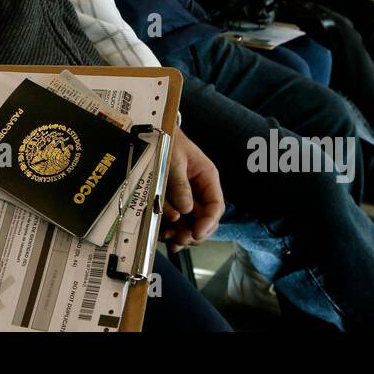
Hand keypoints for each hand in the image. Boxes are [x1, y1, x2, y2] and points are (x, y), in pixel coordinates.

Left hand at [160, 129, 223, 252]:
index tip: (196, 233)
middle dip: (194, 232)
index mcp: (207, 178)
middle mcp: (201, 190)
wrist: (157, 134)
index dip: (208, 223)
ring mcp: (190, 197)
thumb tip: (185, 210)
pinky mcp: (177, 201)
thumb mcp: (173, 161)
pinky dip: (172, 229)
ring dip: (182, 234)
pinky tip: (164, 235)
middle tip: (180, 240)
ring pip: (192, 223)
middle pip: (206, 219)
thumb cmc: (169, 142)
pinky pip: (178, 220)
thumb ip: (180, 185)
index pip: (216, 206)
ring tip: (169, 239)